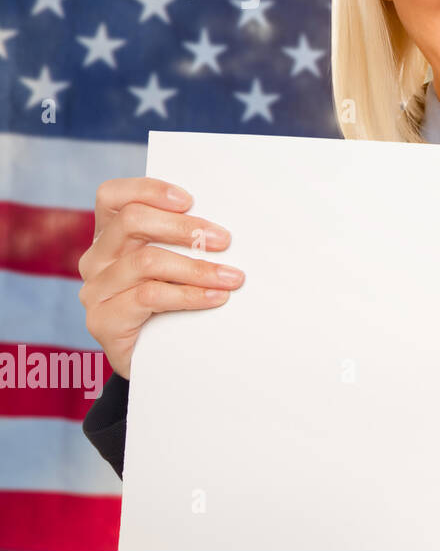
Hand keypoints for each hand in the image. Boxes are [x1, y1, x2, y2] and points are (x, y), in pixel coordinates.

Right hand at [78, 177, 243, 380]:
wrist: (158, 361)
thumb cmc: (173, 304)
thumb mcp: (176, 264)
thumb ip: (185, 241)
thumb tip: (225, 227)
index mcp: (111, 235)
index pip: (113, 196)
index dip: (148, 190)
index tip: (189, 200)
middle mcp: (97, 259)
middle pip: (132, 222)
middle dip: (184, 227)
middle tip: (224, 239)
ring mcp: (96, 290)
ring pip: (146, 262)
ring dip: (197, 268)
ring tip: (231, 277)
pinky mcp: (103, 321)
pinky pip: (149, 297)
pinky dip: (189, 295)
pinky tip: (215, 298)